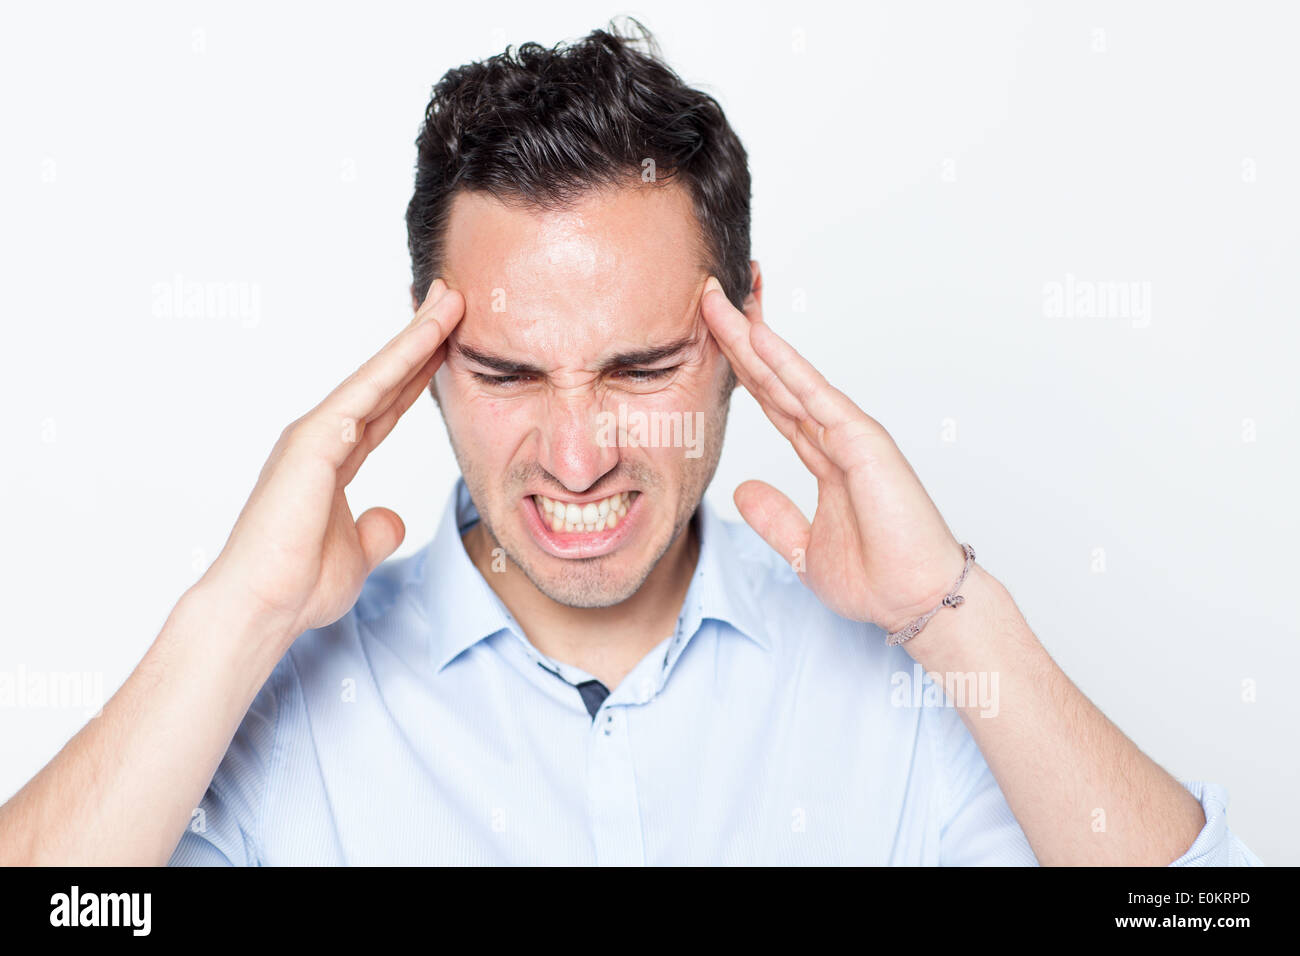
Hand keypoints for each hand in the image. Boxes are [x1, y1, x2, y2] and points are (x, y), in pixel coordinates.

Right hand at [199, 279, 464, 639]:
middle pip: (385, 380)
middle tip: (453, 299)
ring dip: (417, 336)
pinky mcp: (312, 440)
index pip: (387, 408)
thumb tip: (391, 520)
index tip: (449, 345)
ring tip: (450, 299)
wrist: (264, 606)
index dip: (417, 375)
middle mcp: (322, 438)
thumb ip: (375, 530)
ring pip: (378, 375)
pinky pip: (366, 392)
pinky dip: (398, 361)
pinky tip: (427, 334)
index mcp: (332, 461)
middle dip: (421, 340)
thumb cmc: (298, 585)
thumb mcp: (356, 553)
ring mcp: (314, 435)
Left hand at [700, 276, 968, 633]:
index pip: (771, 401)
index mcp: (823, 456)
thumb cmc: (878, 578)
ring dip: (753, 337)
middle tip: (706, 296)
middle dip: (739, 338)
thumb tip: (741, 491)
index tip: (708, 336)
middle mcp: (834, 437)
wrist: (917, 604)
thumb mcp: (804, 550)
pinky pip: (816, 396)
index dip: (740, 369)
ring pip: (789, 376)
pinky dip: (787, 365)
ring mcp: (849, 434)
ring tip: (718, 301)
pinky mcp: (863, 442)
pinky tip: (759, 338)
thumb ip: (774, 517)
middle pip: (774, 378)